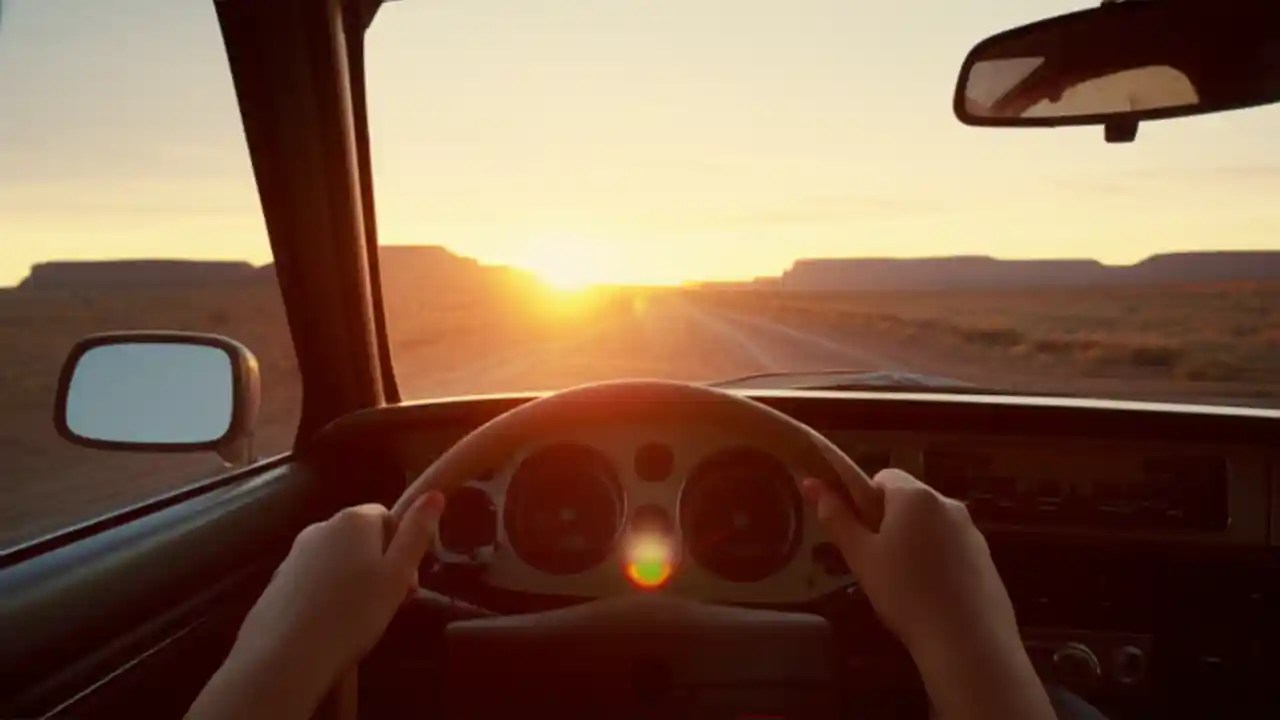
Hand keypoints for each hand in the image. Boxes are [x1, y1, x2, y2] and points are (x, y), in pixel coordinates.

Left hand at [187, 492, 444, 719]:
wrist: (285, 656)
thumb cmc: (353, 614)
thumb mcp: (397, 575)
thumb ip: (416, 534)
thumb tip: (434, 494)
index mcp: (354, 519)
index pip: (388, 517)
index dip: (402, 547)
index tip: (406, 582)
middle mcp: (322, 526)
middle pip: (362, 537)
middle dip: (379, 564)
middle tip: (388, 604)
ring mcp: (295, 552)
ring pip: (337, 559)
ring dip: (353, 580)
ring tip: (358, 619)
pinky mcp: (278, 580)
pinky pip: (314, 578)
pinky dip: (326, 594)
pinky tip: (329, 624)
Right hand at [802, 470, 1053, 719]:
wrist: (968, 640)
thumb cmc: (904, 592)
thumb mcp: (861, 557)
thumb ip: (837, 518)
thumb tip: (811, 482)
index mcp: (915, 496)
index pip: (884, 477)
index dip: (865, 500)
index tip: (859, 533)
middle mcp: (948, 503)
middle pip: (909, 500)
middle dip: (890, 522)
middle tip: (876, 561)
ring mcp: (972, 531)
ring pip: (932, 525)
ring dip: (915, 541)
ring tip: (904, 584)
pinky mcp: (986, 557)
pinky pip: (953, 547)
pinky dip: (939, 560)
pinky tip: (933, 595)